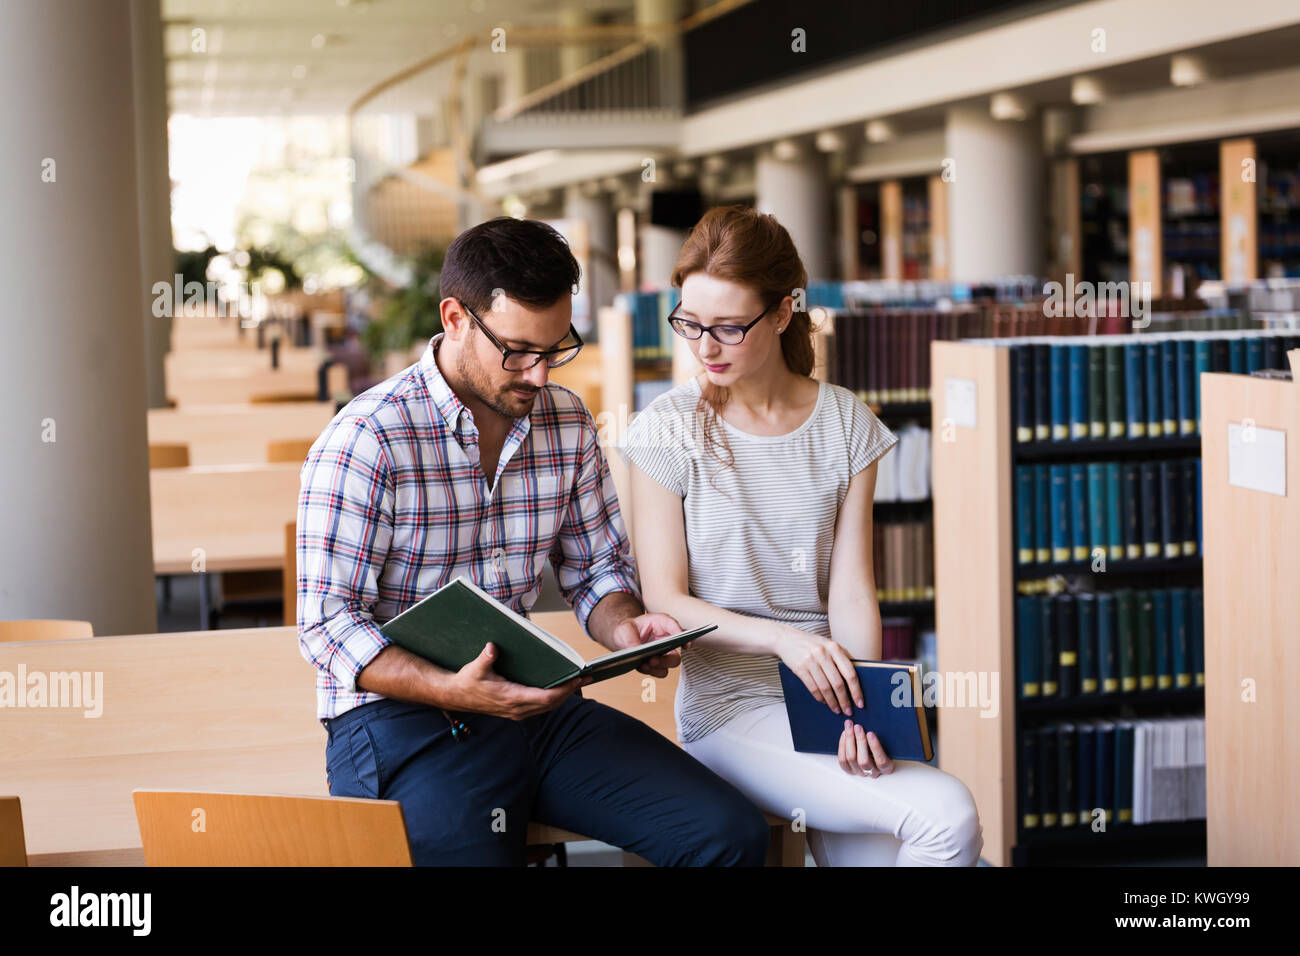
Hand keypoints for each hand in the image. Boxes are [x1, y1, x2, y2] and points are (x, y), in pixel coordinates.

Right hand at [450, 643, 586, 719]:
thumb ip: (485, 659)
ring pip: (548, 707)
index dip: (565, 689)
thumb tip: (492, 647)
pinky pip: (541, 707)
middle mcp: (517, 708)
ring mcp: (517, 712)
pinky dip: (554, 699)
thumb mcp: (475, 668)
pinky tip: (561, 689)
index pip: (546, 697)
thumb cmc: (467, 681)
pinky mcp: (516, 711)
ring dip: (565, 696)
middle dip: (570, 690)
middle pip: (552, 703)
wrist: (456, 696)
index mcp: (511, 697)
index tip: (578, 678)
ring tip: (579, 681)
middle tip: (587, 676)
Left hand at [609, 611, 684, 677]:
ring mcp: (663, 653)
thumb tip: (636, 651)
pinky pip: (660, 671)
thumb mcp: (625, 628)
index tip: (685, 644)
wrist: (621, 637)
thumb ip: (631, 638)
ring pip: (671, 664)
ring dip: (659, 666)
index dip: (684, 636)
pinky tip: (642, 666)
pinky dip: (652, 671)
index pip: (676, 628)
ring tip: (646, 663)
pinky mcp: (656, 664)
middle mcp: (667, 640)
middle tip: (653, 659)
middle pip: (676, 652)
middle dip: (668, 659)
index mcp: (662, 624)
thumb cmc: (628, 629)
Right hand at [773, 629, 863, 714]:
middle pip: (838, 683)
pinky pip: (813, 687)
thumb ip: (843, 658)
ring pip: (825, 688)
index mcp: (835, 648)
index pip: (850, 673)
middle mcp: (823, 653)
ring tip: (837, 710)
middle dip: (845, 700)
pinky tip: (824, 702)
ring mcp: (810, 661)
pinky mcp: (800, 668)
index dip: (856, 690)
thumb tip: (858, 678)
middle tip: (848, 711)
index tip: (860, 703)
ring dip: (832, 702)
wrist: (787, 638)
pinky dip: (820, 697)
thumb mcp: (829, 645)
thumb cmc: (812, 644)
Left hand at [837, 721, 894, 777]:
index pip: (881, 761)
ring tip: (849, 726)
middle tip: (858, 726)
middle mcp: (872, 772)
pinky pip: (842, 760)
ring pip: (851, 759)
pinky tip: (844, 734)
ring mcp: (860, 772)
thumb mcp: (887, 744)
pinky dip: (842, 746)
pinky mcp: (849, 770)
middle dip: (859, 741)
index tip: (870, 733)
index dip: (875, 747)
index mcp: (886, 768)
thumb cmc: (883, 746)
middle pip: (863, 761)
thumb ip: (883, 738)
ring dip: (849, 740)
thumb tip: (877, 723)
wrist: (873, 753)